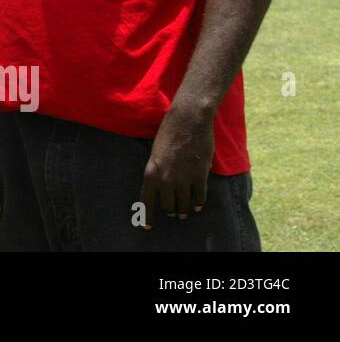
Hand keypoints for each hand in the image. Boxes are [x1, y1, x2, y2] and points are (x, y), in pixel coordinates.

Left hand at [139, 105, 214, 227]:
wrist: (188, 120)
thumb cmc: (168, 132)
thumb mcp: (155, 153)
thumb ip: (157, 171)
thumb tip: (160, 186)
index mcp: (151, 173)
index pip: (146, 201)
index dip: (147, 216)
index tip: (148, 226)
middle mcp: (166, 180)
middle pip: (167, 206)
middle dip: (170, 211)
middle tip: (173, 214)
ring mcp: (184, 180)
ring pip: (184, 205)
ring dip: (184, 210)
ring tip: (184, 213)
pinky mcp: (200, 176)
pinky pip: (199, 197)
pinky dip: (199, 203)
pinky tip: (198, 205)